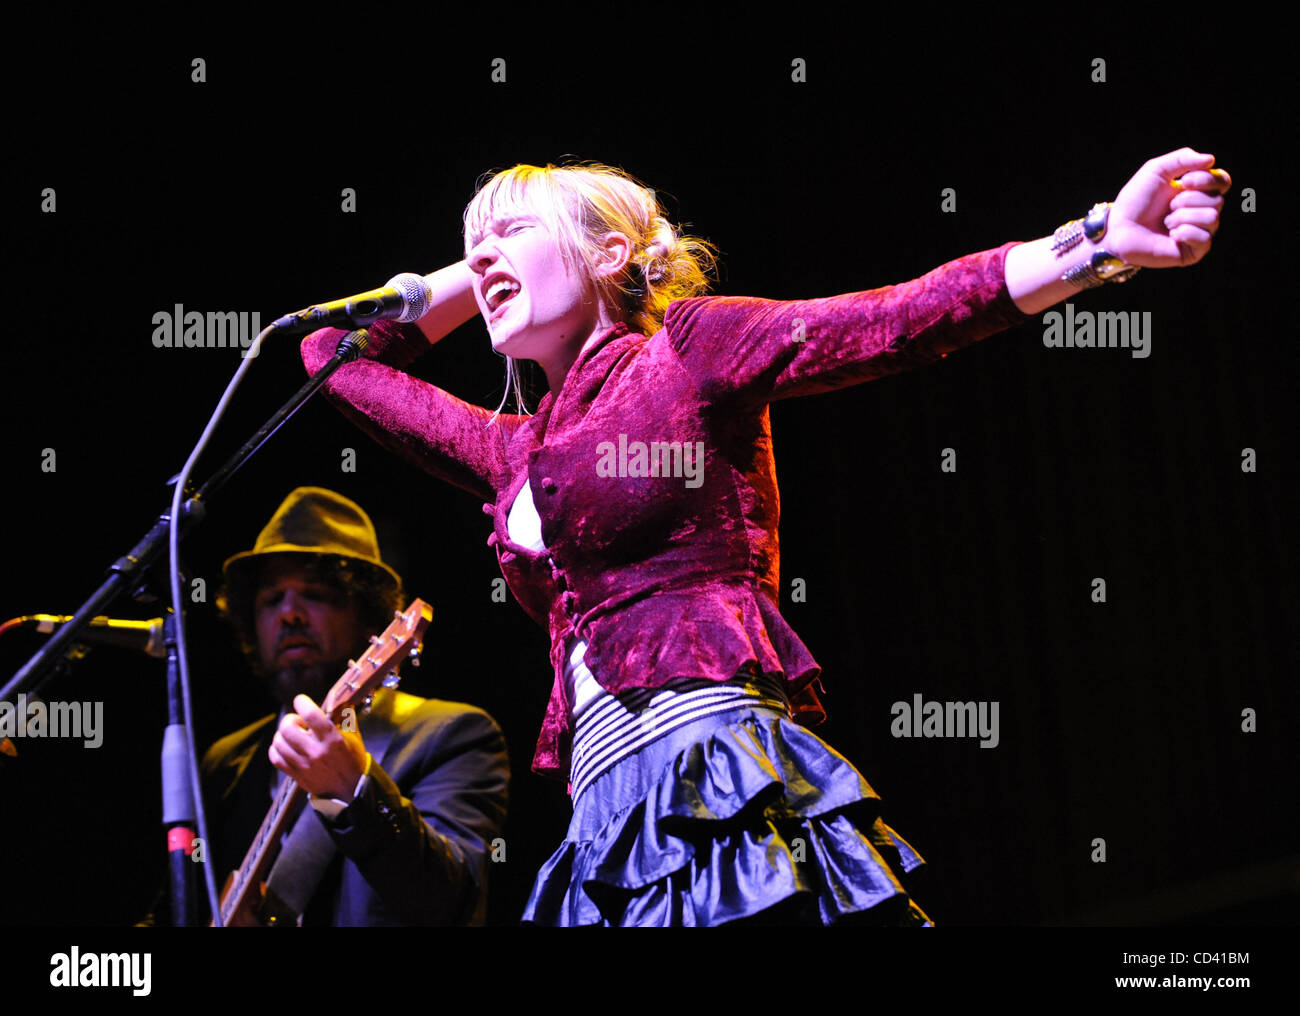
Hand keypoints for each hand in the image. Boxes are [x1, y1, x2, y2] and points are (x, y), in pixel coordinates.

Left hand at [269, 694, 367, 800]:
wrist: (349, 791)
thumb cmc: (352, 761)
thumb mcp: (354, 737)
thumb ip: (346, 717)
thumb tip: (340, 699)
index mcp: (332, 740)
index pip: (311, 715)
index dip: (302, 703)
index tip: (301, 700)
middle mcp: (315, 752)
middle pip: (288, 728)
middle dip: (290, 720)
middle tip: (298, 722)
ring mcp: (303, 765)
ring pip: (279, 742)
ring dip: (283, 734)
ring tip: (292, 734)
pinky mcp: (295, 774)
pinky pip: (275, 758)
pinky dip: (276, 748)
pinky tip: (285, 746)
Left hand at [1105, 148, 1230, 268]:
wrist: (1118, 227)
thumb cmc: (1135, 200)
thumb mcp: (1156, 170)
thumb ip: (1182, 158)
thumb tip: (1211, 160)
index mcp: (1196, 192)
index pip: (1223, 181)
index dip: (1209, 179)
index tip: (1185, 181)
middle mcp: (1201, 212)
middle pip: (1218, 200)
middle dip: (1188, 200)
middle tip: (1168, 206)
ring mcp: (1198, 233)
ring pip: (1212, 218)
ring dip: (1183, 216)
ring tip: (1166, 221)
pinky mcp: (1192, 253)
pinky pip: (1205, 239)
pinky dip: (1185, 233)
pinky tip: (1171, 235)